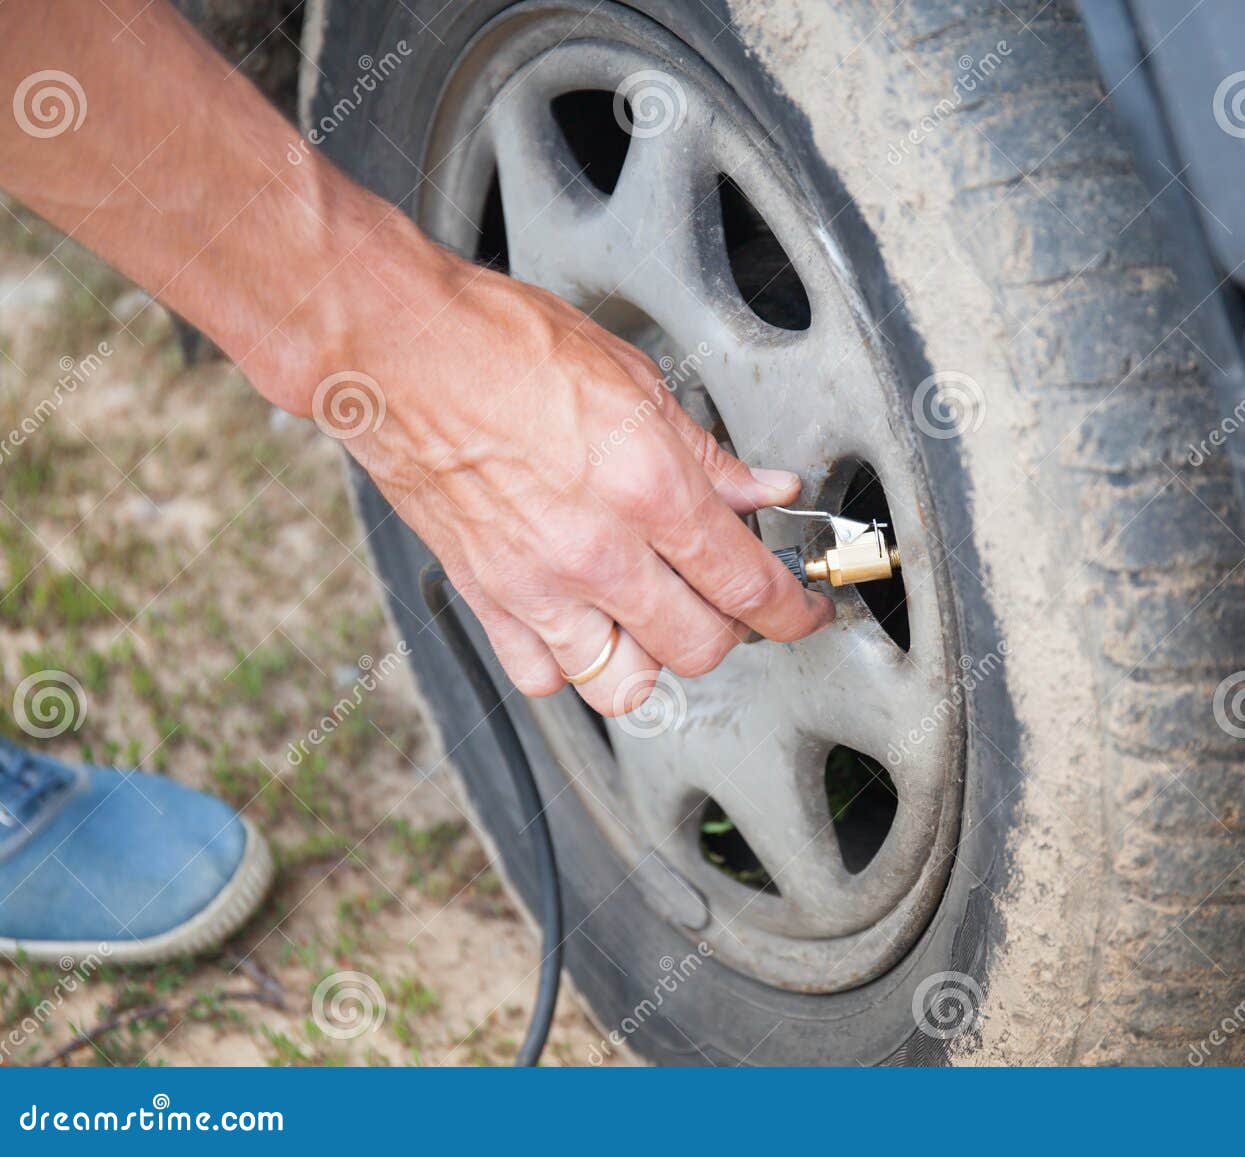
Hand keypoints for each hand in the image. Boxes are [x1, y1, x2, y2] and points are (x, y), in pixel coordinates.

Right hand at [318, 253, 834, 715]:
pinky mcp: (488, 599)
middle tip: (733, 601)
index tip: (804, 608)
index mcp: (650, 488)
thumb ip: (708, 455)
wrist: (397, 352)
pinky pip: (545, 677)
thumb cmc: (506, 346)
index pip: (749, 585)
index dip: (794, 609)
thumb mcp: (637, 381)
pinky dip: (573, 666)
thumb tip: (765, 491)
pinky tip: (585, 624)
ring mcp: (539, 585)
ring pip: (628, 683)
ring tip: (658, 617)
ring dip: (656, 658)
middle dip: (734, 631)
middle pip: (701, 648)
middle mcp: (599, 551)